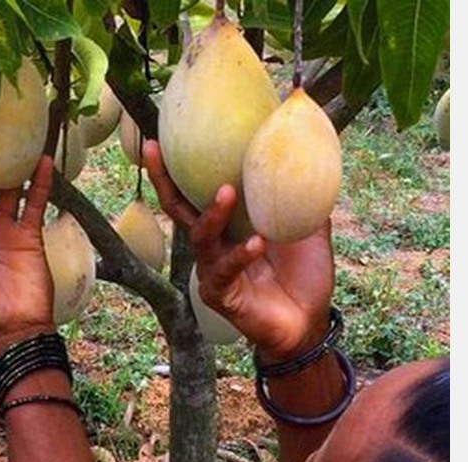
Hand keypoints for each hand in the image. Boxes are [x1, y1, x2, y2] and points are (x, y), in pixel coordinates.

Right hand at [142, 140, 334, 361]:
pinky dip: (241, 254)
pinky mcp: (220, 294)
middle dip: (164, 179)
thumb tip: (313, 148)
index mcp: (229, 223)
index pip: (197, 188)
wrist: (309, 323)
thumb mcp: (310, 226)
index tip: (165, 133)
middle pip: (177, 207)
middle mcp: (213, 243)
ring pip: (200, 236)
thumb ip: (304, 193)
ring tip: (227, 192)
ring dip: (212, 213)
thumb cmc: (304, 275)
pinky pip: (225, 270)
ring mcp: (212, 269)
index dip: (181, 164)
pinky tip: (258, 243)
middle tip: (153, 150)